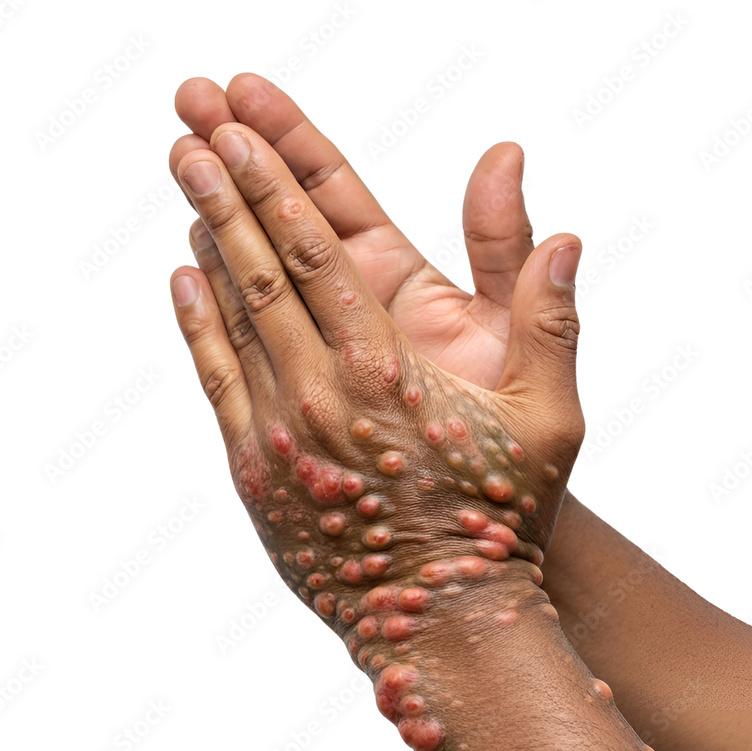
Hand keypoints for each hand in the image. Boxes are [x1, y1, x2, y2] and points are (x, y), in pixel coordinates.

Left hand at [168, 122, 584, 750]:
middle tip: (191, 131)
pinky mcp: (254, 472)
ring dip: (207, 243)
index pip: (318, 254)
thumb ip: (550, 320)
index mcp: (387, 368)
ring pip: (232, 318)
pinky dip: (197, 324)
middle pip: (262, 272)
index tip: (243, 132)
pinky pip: (215, 380)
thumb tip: (566, 235)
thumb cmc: (501, 515)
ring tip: (185, 180)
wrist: (441, 618)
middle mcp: (320, 392)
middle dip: (226, 193)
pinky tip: (184, 279)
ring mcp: (277, 434)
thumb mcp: (548, 417)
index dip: (276, 187)